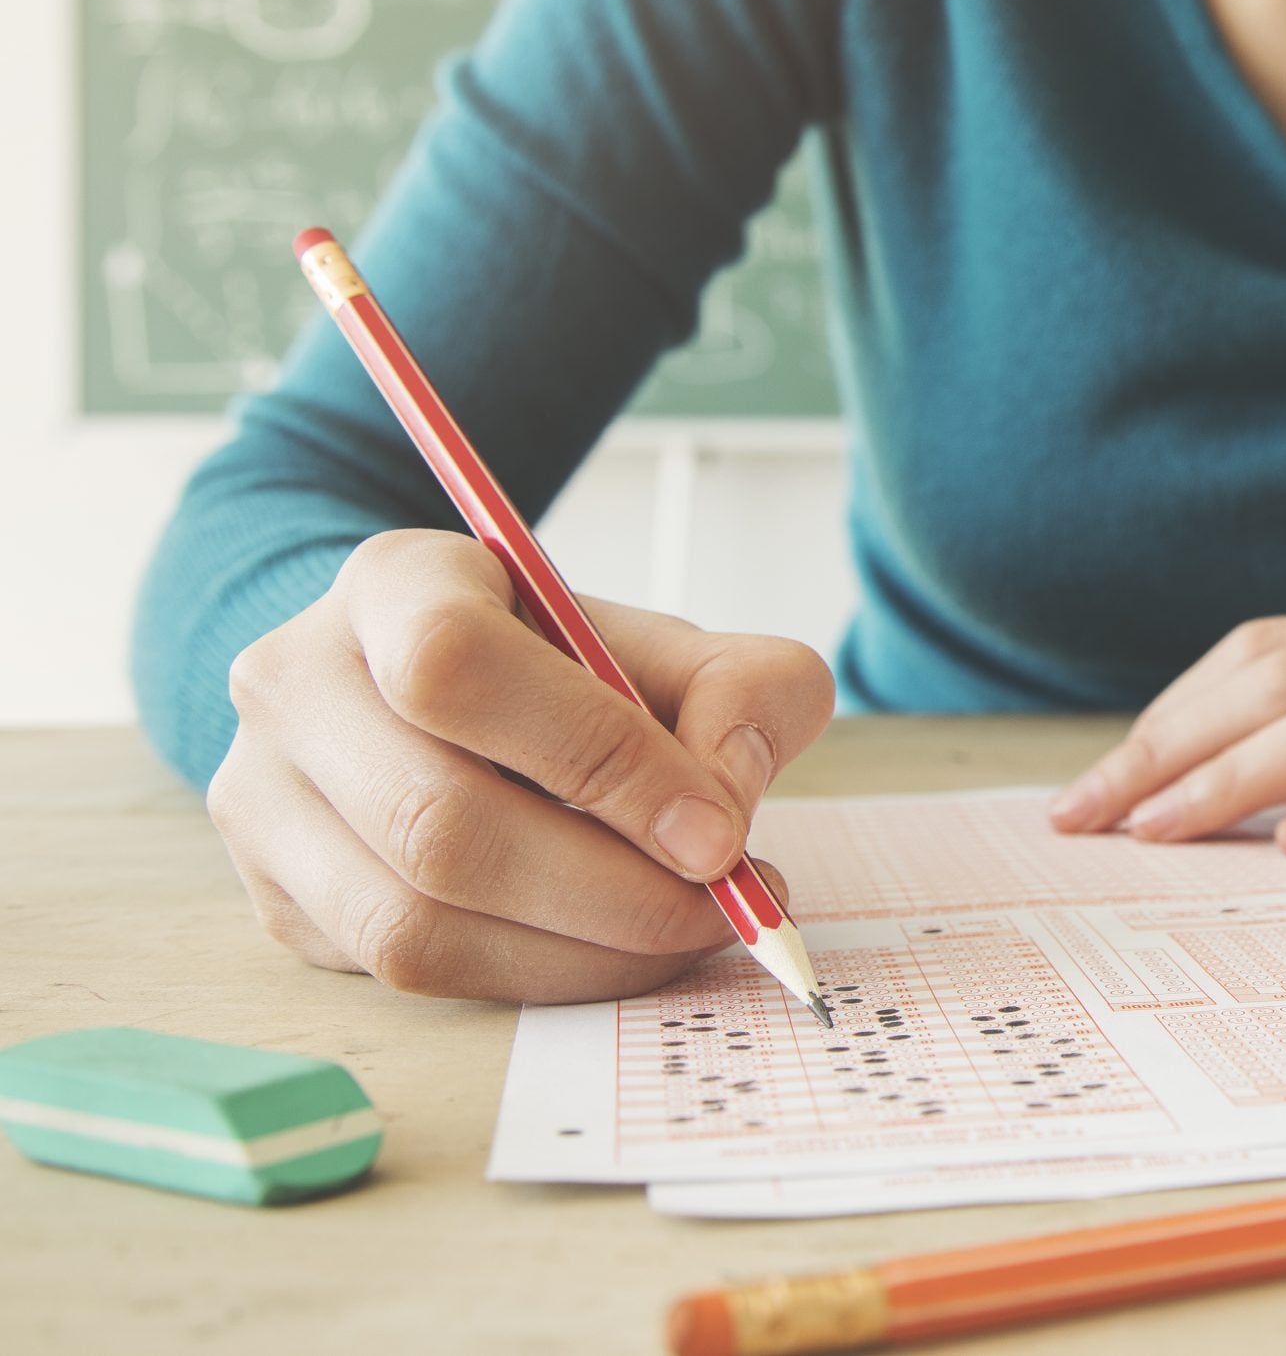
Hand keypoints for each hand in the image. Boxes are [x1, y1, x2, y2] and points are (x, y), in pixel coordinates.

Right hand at [208, 529, 835, 1002]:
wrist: (442, 696)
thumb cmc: (567, 671)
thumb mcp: (673, 647)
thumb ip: (744, 691)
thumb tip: (724, 800)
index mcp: (393, 584)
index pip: (458, 667)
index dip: (598, 761)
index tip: (718, 832)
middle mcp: (296, 686)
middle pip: (438, 823)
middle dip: (611, 890)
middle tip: (722, 904)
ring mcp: (263, 802)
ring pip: (414, 925)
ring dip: (580, 953)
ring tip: (681, 929)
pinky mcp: (277, 902)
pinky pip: (406, 977)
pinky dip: (535, 978)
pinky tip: (607, 946)